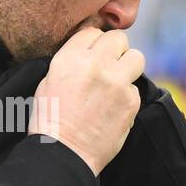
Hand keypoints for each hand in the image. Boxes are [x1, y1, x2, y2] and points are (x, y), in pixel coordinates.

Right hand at [28, 27, 143, 175]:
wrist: (63, 153)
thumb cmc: (50, 120)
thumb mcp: (48, 81)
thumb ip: (71, 61)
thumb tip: (88, 51)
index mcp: (70, 57)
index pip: (93, 32)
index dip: (94, 43)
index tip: (93, 55)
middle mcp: (96, 64)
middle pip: (119, 39)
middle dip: (114, 50)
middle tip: (108, 66)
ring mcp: (117, 82)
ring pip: (136, 57)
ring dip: (128, 66)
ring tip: (117, 82)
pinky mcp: (131, 101)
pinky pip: (136, 88)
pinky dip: (127, 96)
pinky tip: (113, 108)